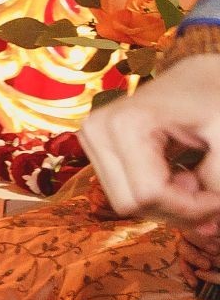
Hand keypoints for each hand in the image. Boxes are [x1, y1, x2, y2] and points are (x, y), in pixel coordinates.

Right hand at [84, 53, 219, 224]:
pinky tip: (181, 179)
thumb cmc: (218, 98)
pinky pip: (123, 191)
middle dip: (177, 209)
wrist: (204, 76)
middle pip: (130, 203)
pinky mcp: (96, 145)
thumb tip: (207, 223)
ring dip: (167, 204)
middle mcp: (97, 130)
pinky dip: (157, 195)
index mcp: (125, 123)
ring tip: (198, 183)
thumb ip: (219, 180)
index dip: (190, 207)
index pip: (148, 194)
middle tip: (212, 196)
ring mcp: (92, 137)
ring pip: (125, 202)